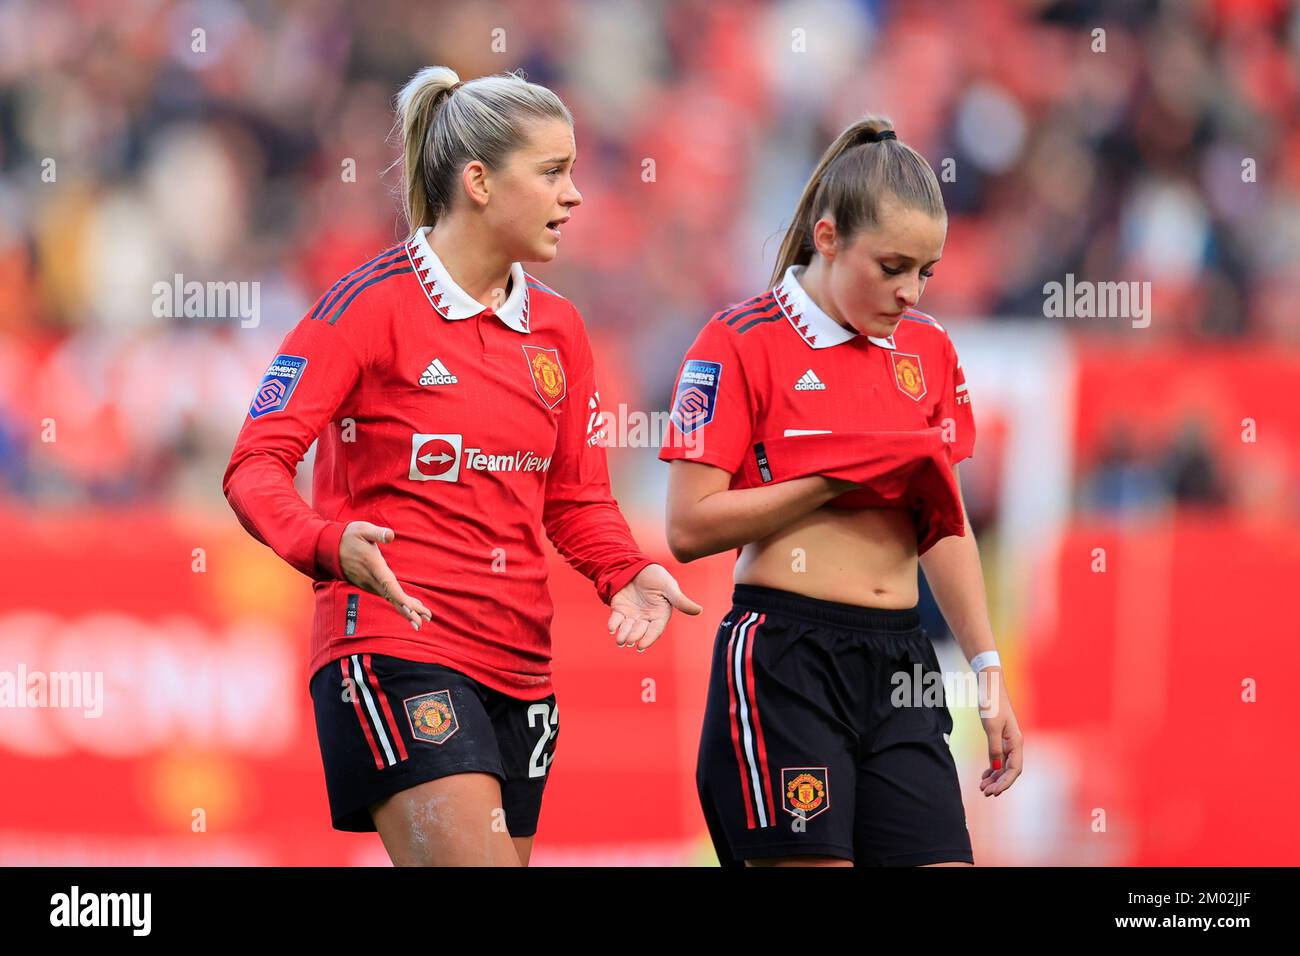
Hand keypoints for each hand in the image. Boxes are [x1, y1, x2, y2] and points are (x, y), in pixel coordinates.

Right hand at [338, 521, 432, 630]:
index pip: (388, 585)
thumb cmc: (348, 536)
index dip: (400, 597)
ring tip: (423, 619)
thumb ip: (378, 533)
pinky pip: (386, 596)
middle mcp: (372, 579)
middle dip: (409, 610)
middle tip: (426, 620)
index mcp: (374, 566)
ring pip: (390, 599)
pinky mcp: (369, 584)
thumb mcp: (363, 530)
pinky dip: (398, 603)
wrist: (328, 548)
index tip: (411, 608)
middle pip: (393, 597)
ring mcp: (369, 584)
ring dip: (406, 610)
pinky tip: (409, 607)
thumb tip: (390, 536)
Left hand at [607, 564, 702, 651]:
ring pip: (627, 628)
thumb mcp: (669, 586)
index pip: (655, 629)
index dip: (649, 638)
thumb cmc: (655, 575)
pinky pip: (616, 619)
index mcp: (659, 614)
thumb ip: (680, 600)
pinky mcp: (619, 609)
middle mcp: (645, 617)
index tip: (641, 646)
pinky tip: (612, 628)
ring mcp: (632, 614)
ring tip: (620, 640)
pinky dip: (613, 624)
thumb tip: (699, 611)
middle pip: (640, 631)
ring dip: (623, 634)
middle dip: (634, 636)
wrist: (636, 563)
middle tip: (628, 640)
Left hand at [977, 669, 1022, 796]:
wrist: (989, 685)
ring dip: (994, 777)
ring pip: (1004, 765)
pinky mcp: (999, 737)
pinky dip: (992, 768)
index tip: (993, 792)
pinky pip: (998, 758)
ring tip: (982, 787)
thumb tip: (995, 768)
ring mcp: (1007, 741)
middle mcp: (1014, 743)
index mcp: (1016, 742)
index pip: (1014, 769)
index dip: (1005, 782)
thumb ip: (994, 748)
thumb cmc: (992, 704)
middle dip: (999, 783)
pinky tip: (984, 775)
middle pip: (1010, 770)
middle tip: (985, 793)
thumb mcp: (991, 727)